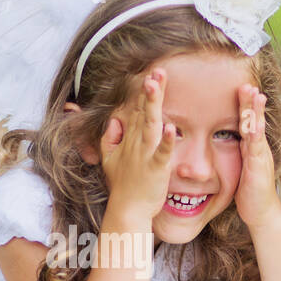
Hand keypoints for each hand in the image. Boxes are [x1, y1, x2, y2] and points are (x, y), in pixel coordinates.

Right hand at [99, 68, 173, 222]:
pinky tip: (171, 128)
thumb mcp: (109, 159)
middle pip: (143, 111)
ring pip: (150, 124)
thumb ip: (110, 138)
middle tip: (157, 70)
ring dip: (152, 104)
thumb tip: (114, 121)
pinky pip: (161, 152)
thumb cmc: (122, 185)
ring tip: (155, 85)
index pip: (136, 110)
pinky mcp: (156, 168)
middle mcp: (136, 143)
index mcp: (129, 139)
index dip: (143, 92)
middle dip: (150, 91)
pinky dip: (166, 141)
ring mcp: (145, 154)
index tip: (151, 73)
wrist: (127, 210)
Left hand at [233, 84, 280, 228]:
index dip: (244, 106)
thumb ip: (234, 156)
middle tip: (247, 83)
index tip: (241, 89)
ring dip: (256, 110)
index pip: (247, 122)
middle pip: (254, 119)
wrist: (261, 212)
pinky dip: (256, 132)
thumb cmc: (248, 193)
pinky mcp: (259, 166)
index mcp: (251, 148)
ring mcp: (260, 155)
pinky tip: (255, 123)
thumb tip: (221, 146)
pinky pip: (257, 146)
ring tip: (254, 93)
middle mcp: (258, 148)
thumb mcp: (239, 169)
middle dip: (251, 101)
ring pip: (258, 128)